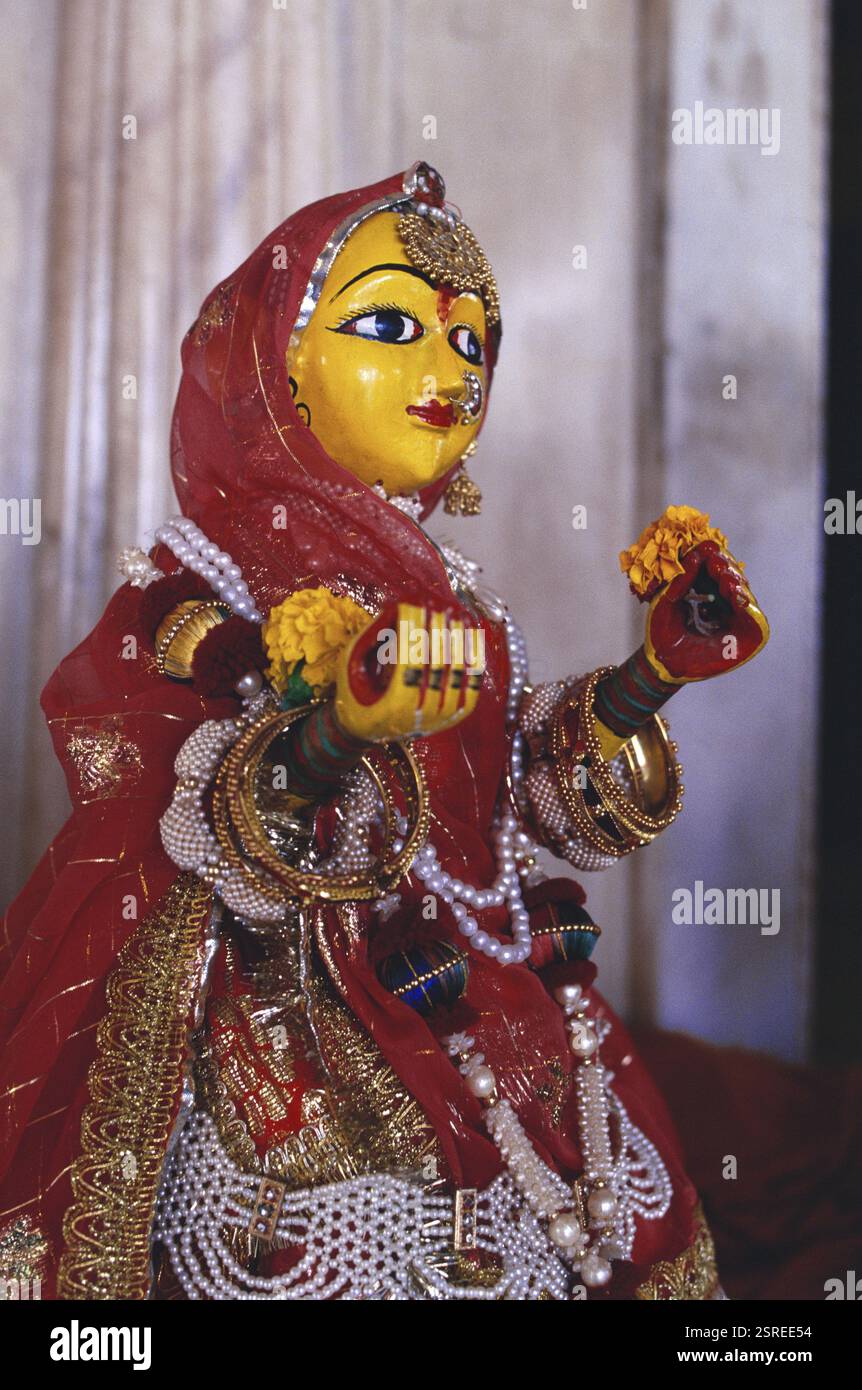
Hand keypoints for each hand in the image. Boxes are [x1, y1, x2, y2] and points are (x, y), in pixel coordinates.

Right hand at [333, 600, 484, 741]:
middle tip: (438, 604)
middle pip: (435, 666)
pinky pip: (471, 684)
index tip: (414, 604)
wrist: (366, 732)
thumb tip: (396, 608)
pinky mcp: (454, 716)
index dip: (413, 632)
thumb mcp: (353, 667)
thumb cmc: (356, 695)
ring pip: (456, 674)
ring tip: (457, 614)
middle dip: (437, 630)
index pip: (408, 662)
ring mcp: (440, 718)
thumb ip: (372, 638)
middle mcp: (419, 717)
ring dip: (458, 640)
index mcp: (391, 707)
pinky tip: (472, 635)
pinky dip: (473, 658)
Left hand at [645, 541, 768, 681]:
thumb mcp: (667, 600)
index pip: (717, 568)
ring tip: (724, 578)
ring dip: (735, 583)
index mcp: (709, 590)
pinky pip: (754, 616)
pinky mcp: (749, 636)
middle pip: (733, 577)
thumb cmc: (662, 631)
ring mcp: (738, 618)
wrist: (662, 661)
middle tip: (715, 564)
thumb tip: (697, 552)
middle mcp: (726, 602)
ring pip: (744, 592)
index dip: (714, 558)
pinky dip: (746, 604)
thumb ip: (682, 578)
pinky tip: (736, 596)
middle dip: (726, 568)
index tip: (706, 550)